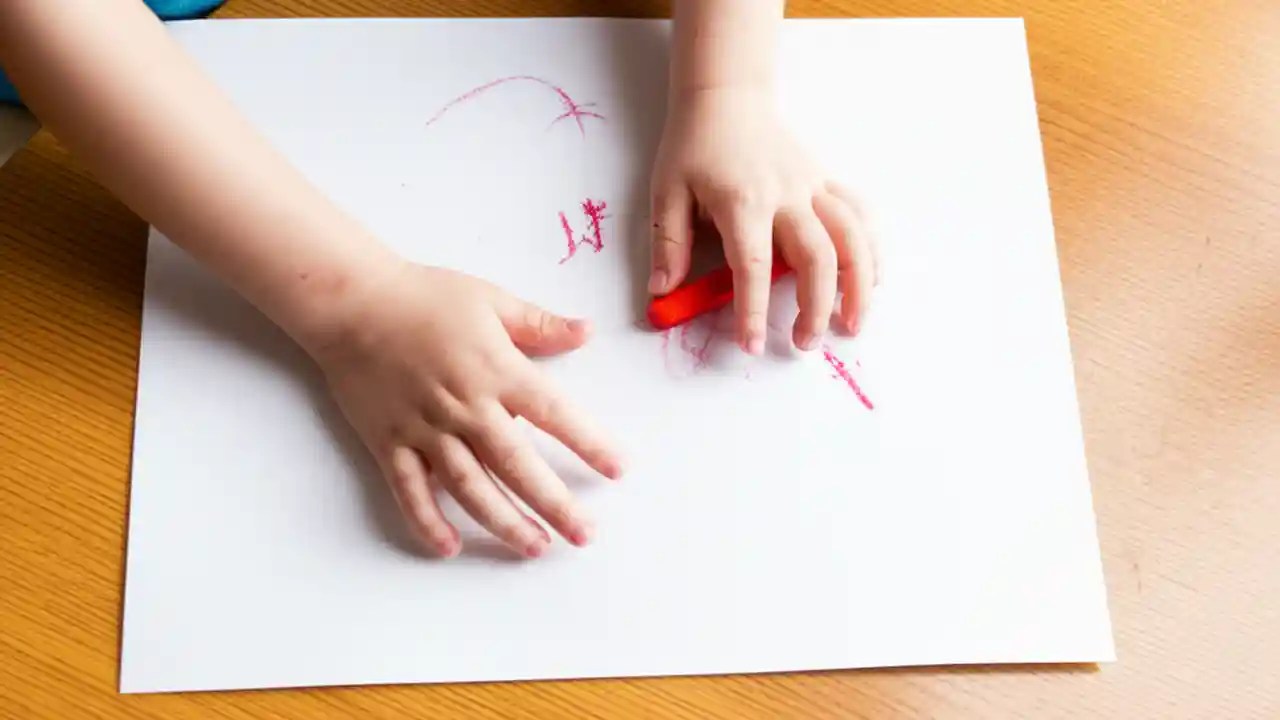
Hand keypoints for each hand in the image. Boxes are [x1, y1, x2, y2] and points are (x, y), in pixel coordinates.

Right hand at [306, 260, 623, 558]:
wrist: (351, 302)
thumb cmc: (424, 296)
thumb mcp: (490, 300)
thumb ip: (539, 324)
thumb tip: (586, 332)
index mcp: (496, 371)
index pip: (554, 415)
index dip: (589, 444)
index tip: (617, 470)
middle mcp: (465, 407)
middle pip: (518, 465)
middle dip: (555, 504)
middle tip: (585, 535)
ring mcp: (425, 430)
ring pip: (470, 488)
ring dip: (504, 522)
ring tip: (536, 548)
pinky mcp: (389, 443)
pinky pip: (410, 491)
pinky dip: (428, 522)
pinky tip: (450, 548)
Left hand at [649, 87, 880, 352]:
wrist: (727, 96)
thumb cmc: (693, 145)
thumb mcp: (667, 191)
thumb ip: (669, 243)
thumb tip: (662, 292)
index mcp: (742, 201)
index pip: (753, 266)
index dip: (753, 310)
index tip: (752, 345)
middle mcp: (786, 195)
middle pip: (816, 257)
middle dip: (816, 307)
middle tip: (804, 344)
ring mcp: (812, 187)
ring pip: (851, 237)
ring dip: (859, 283)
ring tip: (854, 323)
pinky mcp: (826, 181)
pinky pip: (859, 215)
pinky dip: (871, 248)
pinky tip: (872, 278)